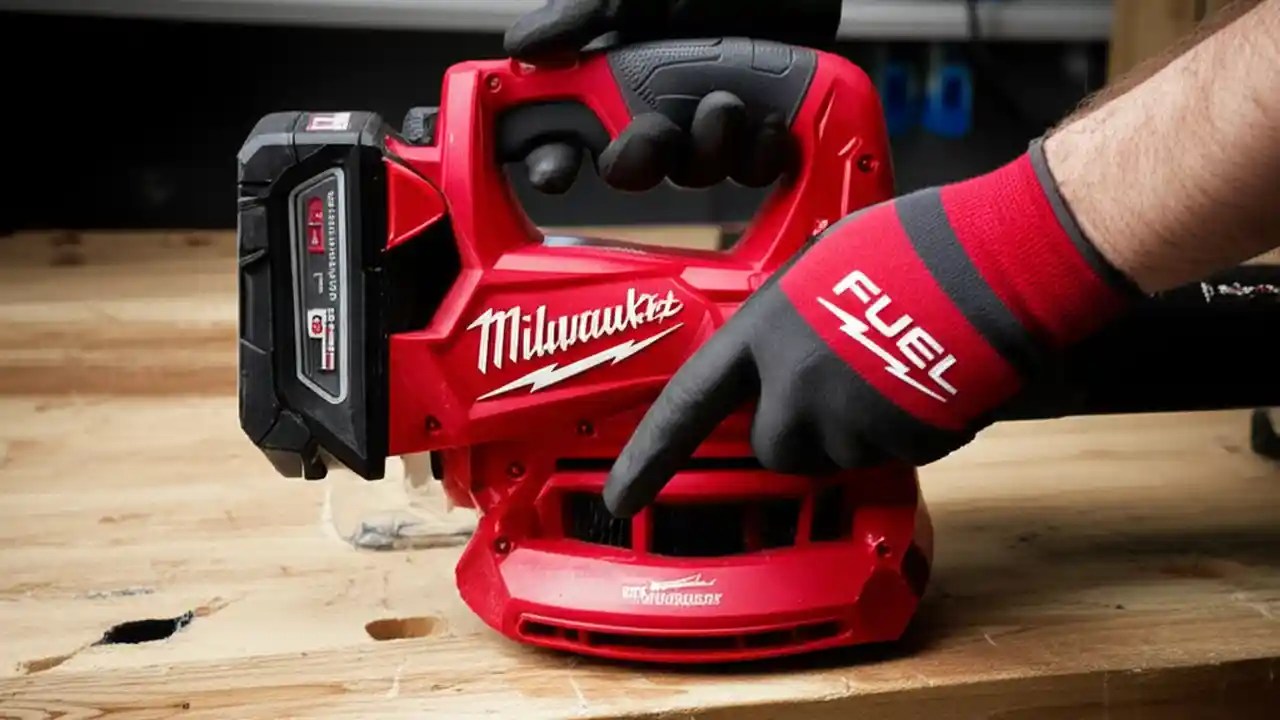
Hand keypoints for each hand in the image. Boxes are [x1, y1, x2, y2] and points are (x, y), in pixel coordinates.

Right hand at [504, 0, 841, 194]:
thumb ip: (582, 12)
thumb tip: (522, 46)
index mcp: (613, 74)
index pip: (563, 132)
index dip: (551, 159)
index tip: (554, 170)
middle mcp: (655, 104)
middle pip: (627, 169)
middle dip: (635, 162)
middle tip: (651, 134)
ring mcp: (706, 121)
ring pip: (691, 174)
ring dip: (705, 149)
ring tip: (725, 103)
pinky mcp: (758, 130)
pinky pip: (750, 169)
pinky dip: (758, 153)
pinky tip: (766, 120)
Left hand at [602, 138, 1144, 516]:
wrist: (997, 261)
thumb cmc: (914, 247)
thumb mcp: (821, 264)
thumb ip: (785, 321)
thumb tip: (778, 351)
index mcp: (766, 331)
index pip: (690, 404)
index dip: (652, 456)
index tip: (625, 494)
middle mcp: (795, 384)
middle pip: (776, 447)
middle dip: (801, 432)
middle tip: (845, 383)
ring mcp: (848, 418)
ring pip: (838, 455)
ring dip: (859, 430)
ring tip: (897, 368)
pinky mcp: (902, 444)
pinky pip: (892, 456)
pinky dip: (907, 433)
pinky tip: (928, 382)